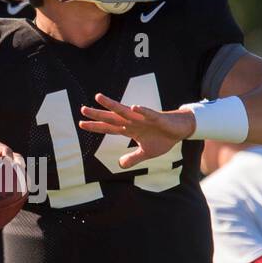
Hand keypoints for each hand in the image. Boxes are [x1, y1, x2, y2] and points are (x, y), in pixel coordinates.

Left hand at [78, 93, 194, 167]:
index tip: (81, 124)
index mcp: (130, 129)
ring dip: (112, 105)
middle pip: (112, 117)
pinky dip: (142, 111)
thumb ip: (133, 158)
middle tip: (82, 109)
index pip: (109, 128)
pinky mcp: (157, 117)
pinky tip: (134, 107)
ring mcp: (144, 118)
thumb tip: (120, 164)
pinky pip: (148, 113)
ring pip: (125, 110)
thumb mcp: (146, 153)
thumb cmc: (163, 138)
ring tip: (99, 98)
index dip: (96, 127)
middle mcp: (133, 121)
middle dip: (97, 114)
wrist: (180, 130)